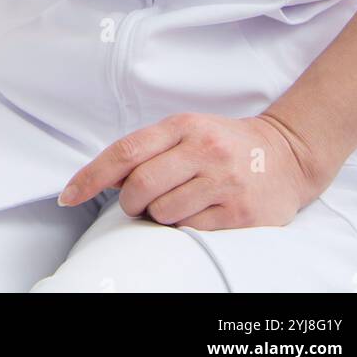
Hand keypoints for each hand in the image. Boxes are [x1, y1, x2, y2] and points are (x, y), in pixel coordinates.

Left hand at [58, 112, 325, 229]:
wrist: (287, 154)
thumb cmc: (225, 144)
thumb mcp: (187, 131)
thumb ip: (148, 150)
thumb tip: (103, 180)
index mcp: (183, 125)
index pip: (125, 151)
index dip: (91, 176)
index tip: (68, 195)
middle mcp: (203, 149)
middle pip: (139, 187)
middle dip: (131, 203)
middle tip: (141, 204)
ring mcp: (223, 181)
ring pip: (163, 213)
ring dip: (161, 217)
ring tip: (181, 203)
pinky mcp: (241, 213)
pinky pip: (192, 230)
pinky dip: (187, 228)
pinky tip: (202, 212)